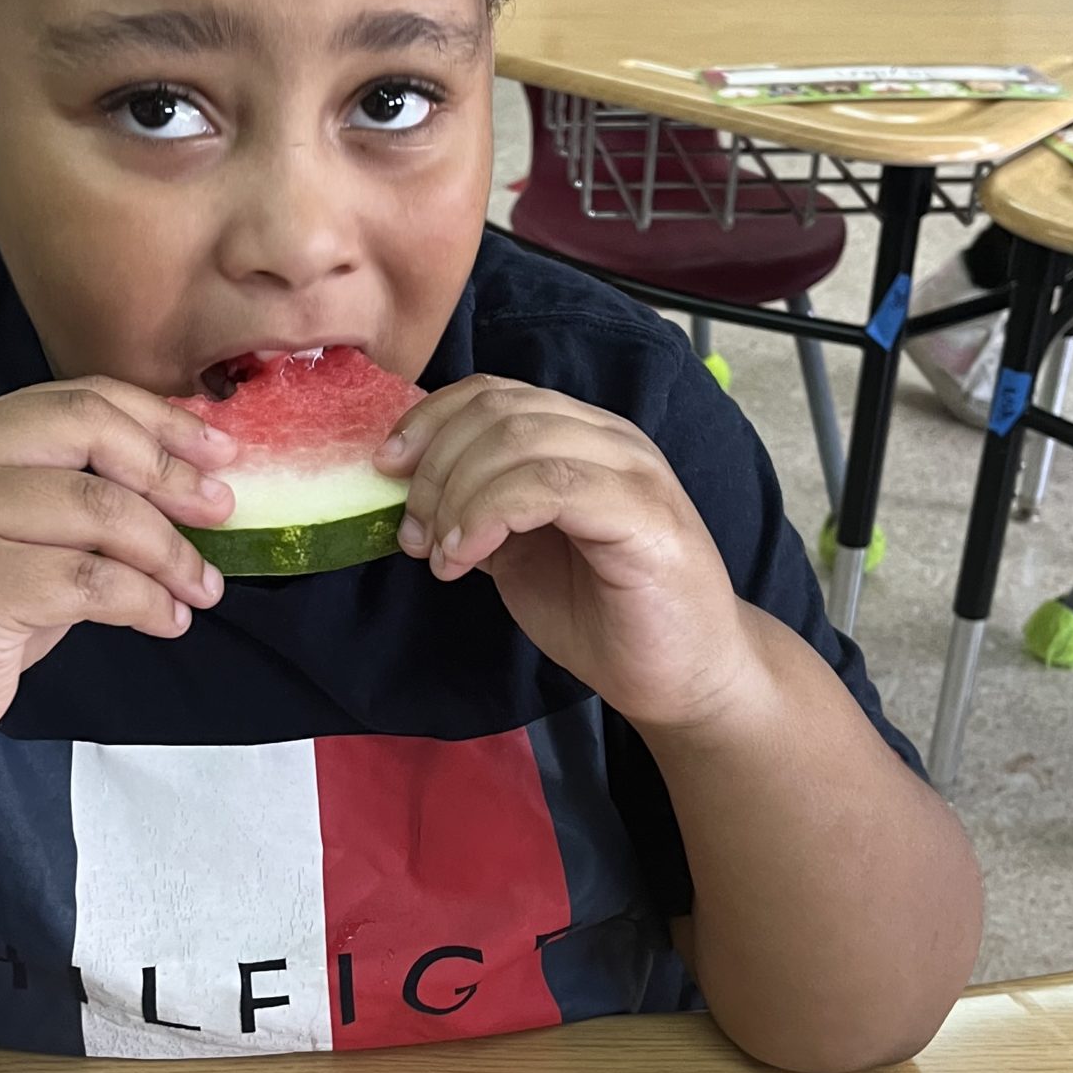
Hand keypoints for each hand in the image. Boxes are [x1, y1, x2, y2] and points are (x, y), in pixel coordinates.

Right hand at [0, 378, 236, 767]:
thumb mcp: (19, 532)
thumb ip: (80, 492)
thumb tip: (193, 478)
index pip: (81, 397)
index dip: (161, 418)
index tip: (222, 451)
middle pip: (91, 432)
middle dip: (171, 471)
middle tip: (221, 511)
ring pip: (101, 511)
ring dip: (170, 553)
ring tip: (202, 587)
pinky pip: (92, 584)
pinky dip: (147, 603)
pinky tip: (167, 620)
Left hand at [380, 377, 751, 732]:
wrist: (686, 680)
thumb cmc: (609, 619)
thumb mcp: (522, 557)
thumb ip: (481, 513)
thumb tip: (412, 494)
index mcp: (583, 438)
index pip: (494, 393)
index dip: (430, 422)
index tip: (386, 470)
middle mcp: (610, 440)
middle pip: (498, 410)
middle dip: (434, 467)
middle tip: (413, 532)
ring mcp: (632, 472)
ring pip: (518, 439)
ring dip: (456, 496)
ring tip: (439, 554)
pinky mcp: (644, 515)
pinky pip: (548, 485)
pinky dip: (488, 516)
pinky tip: (465, 558)